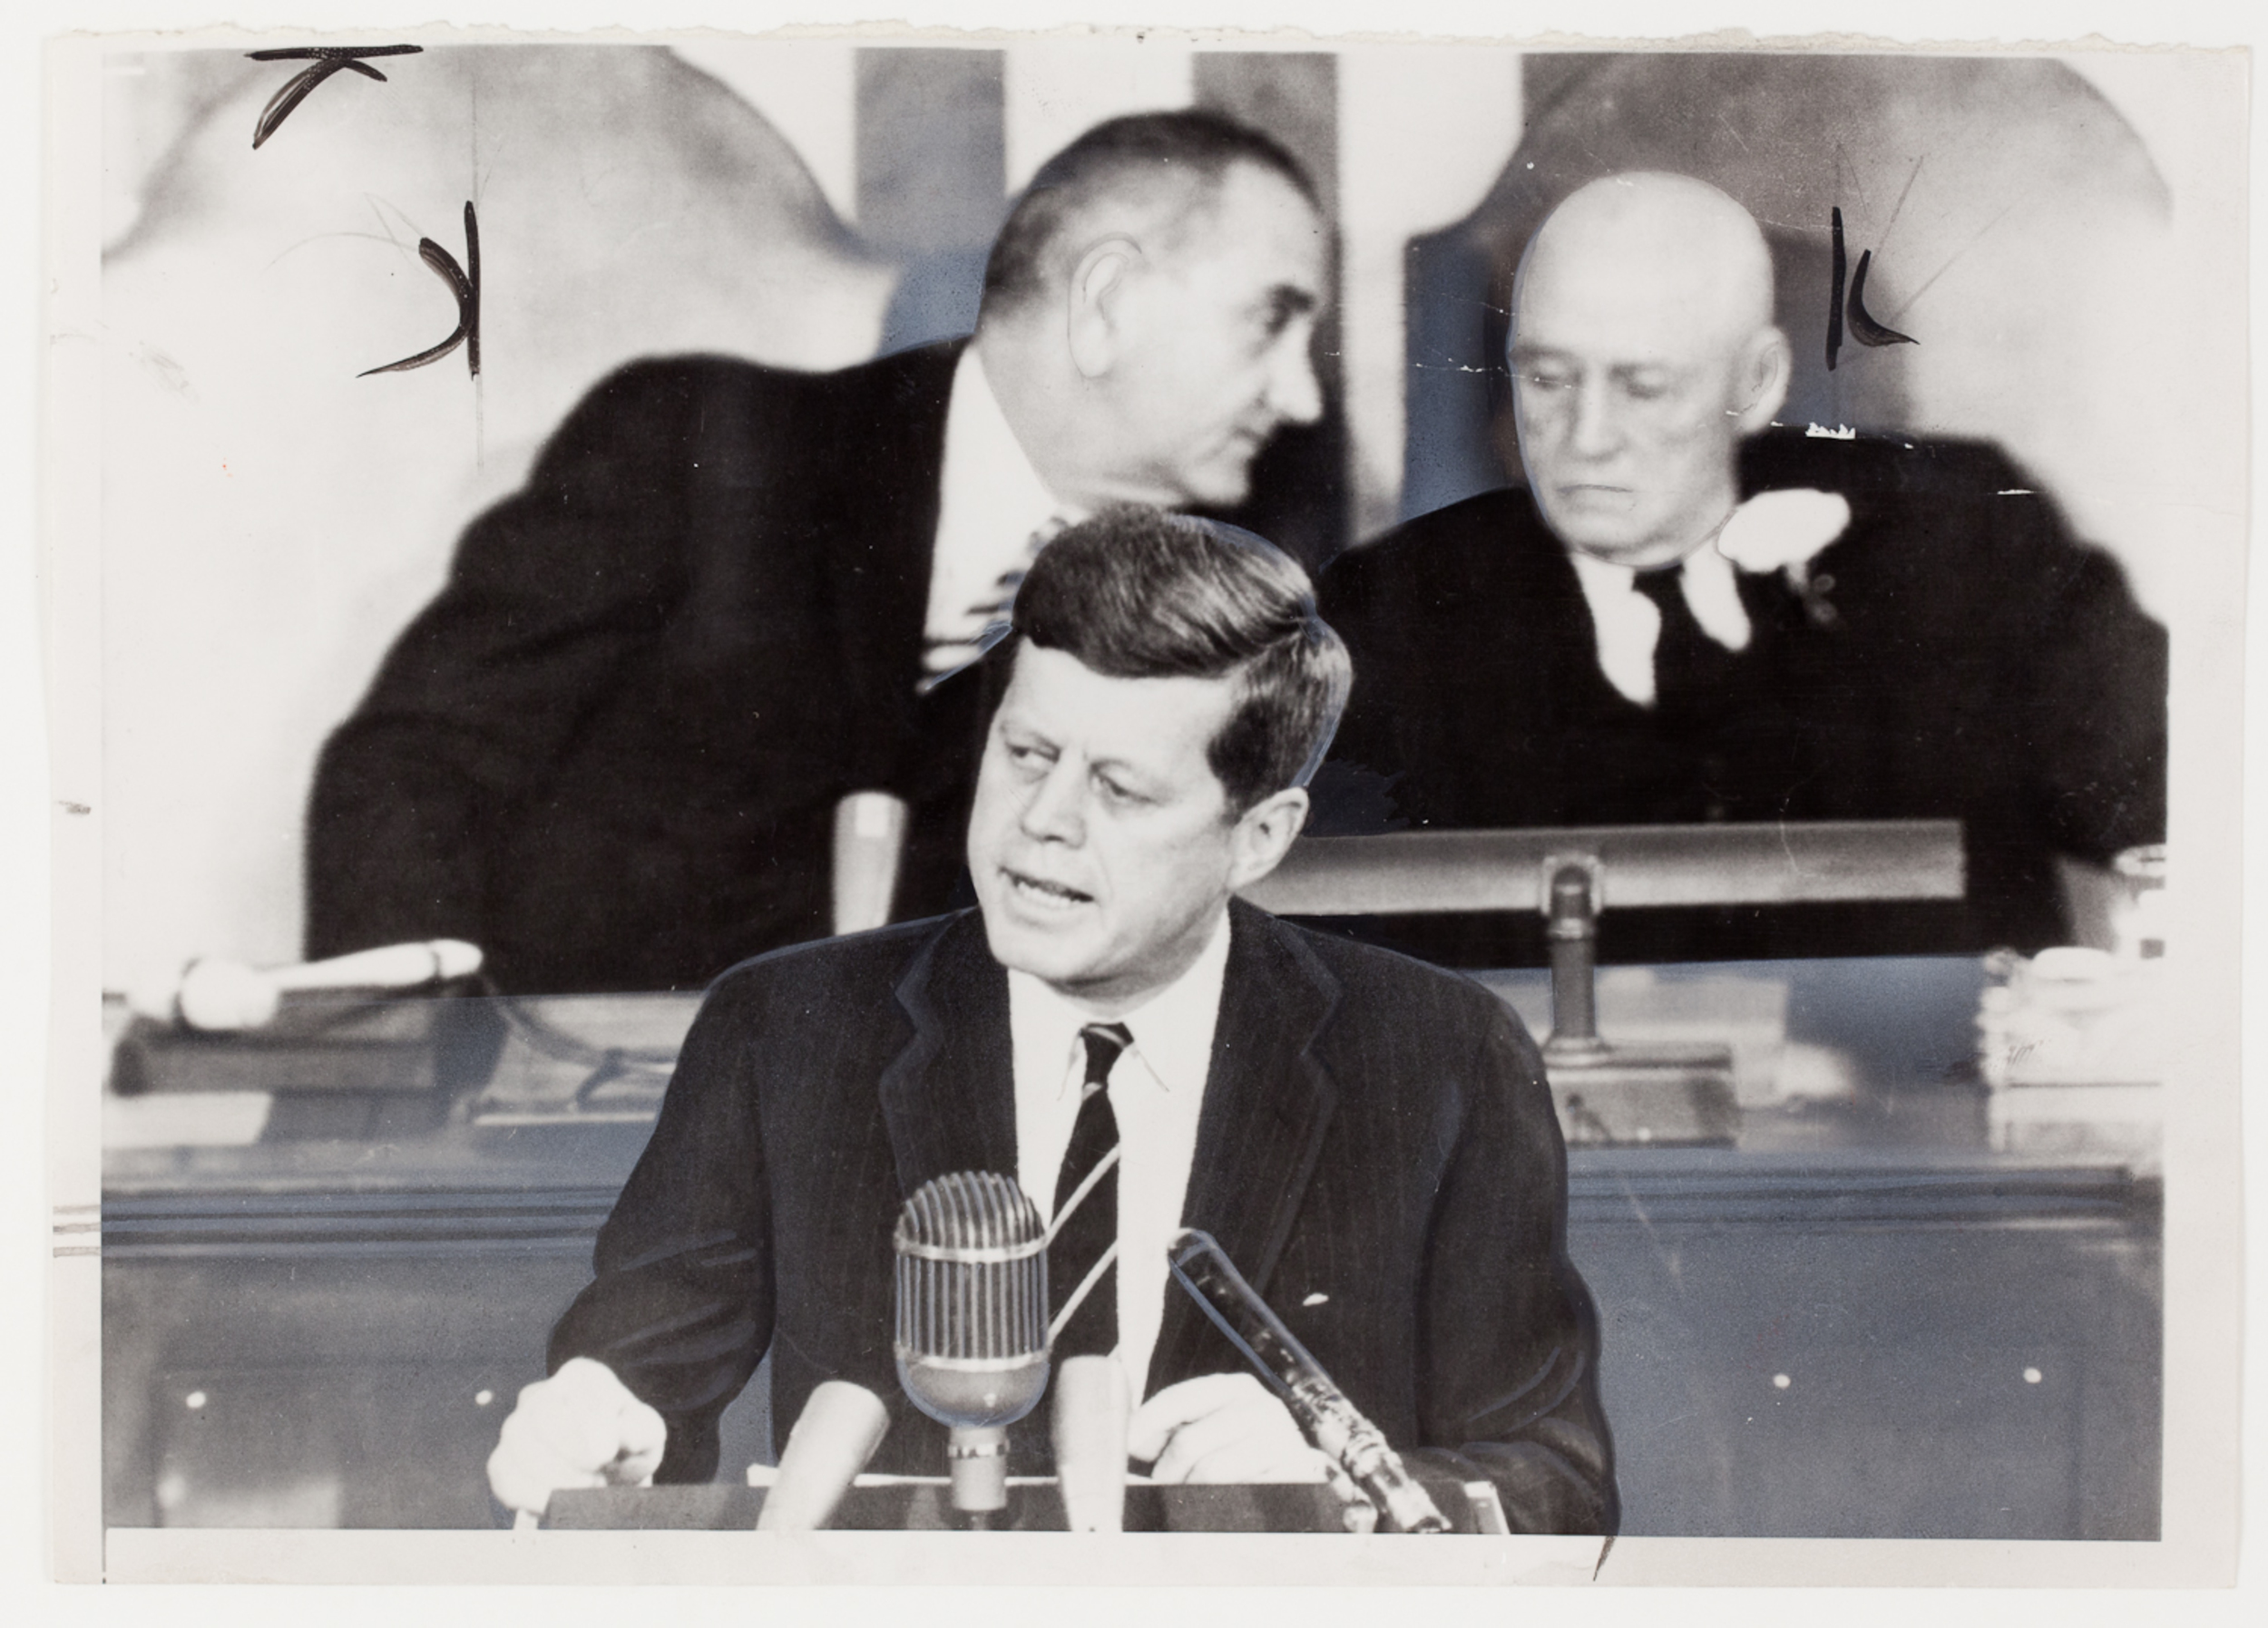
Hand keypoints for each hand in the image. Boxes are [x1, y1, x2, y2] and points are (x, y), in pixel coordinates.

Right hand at [486, 1357, 667, 1516]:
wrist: (606, 1480)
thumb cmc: (627, 1448)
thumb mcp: (647, 1435)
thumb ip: (641, 1430)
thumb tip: (621, 1435)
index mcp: (581, 1376)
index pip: (575, 1388)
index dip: (591, 1425)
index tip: (607, 1455)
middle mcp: (541, 1393)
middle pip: (542, 1415)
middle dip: (570, 1456)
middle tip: (596, 1480)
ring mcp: (516, 1426)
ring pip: (519, 1445)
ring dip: (554, 1478)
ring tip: (582, 1492)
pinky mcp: (502, 1462)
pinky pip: (504, 1476)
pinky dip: (532, 1496)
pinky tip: (556, 1503)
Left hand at [1127, 1373, 1328, 1484]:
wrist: (1293, 1476)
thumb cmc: (1241, 1451)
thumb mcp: (1208, 1429)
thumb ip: (1172, 1427)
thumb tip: (1127, 1437)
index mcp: (1233, 1388)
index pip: (1179, 1399)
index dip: (1146, 1424)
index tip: (1125, 1445)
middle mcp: (1259, 1406)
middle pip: (1189, 1441)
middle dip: (1166, 1470)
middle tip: (1159, 1486)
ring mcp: (1278, 1438)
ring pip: (1210, 1471)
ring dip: (1190, 1491)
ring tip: (1188, 1496)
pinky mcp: (1290, 1472)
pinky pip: (1237, 1493)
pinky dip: (1217, 1504)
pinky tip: (1215, 1502)